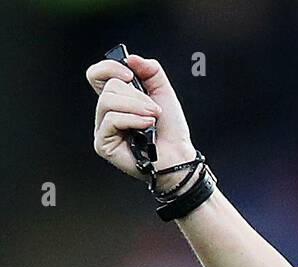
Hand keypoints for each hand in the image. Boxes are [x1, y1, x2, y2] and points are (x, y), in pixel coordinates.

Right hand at [86, 53, 196, 181]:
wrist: (179, 156)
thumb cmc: (171, 131)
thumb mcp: (164, 94)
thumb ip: (151, 72)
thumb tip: (131, 59)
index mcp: (117, 99)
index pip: (97, 75)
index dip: (110, 68)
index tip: (131, 75)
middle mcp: (107, 112)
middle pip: (108, 87)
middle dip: (136, 96)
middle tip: (154, 109)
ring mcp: (103, 128)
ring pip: (108, 101)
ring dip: (137, 107)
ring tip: (152, 118)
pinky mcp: (103, 143)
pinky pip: (111, 120)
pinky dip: (132, 120)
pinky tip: (146, 126)